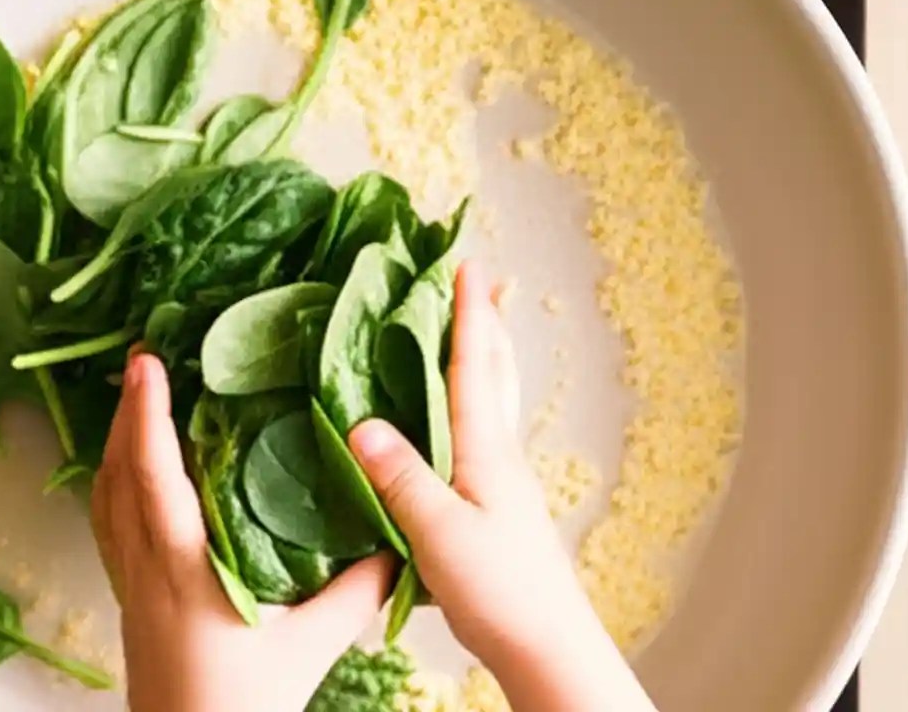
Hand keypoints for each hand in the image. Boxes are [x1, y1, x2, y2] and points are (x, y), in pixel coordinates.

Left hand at [91, 351, 396, 711]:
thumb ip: (355, 591)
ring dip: (116, 445)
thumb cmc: (246, 706)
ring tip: (136, 402)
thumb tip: (395, 539)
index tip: (148, 366)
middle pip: (118, 477)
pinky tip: (130, 474)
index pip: (156, 481)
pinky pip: (107, 527)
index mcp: (185, 574)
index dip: (149, 419)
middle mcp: (144, 572)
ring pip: (104, 500)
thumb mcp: (312, 646)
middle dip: (126, 413)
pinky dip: (113, 485)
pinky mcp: (127, 601)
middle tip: (143, 360)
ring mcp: (128, 587)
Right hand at [347, 262, 656, 711]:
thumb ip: (401, 477)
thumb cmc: (499, 590)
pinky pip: (481, 435)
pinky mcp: (496, 508)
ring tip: (475, 330)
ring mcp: (502, 482)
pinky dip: (472, 403)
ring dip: (484, 358)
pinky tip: (459, 419)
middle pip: (495, 374)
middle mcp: (499, 457)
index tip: (465, 263)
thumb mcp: (438, 532)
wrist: (546, 645)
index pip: (474, 367)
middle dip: (485, 323)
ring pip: (493, 403)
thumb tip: (361, 423)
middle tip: (481, 280)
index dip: (467, 313)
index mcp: (485, 451)